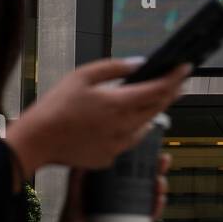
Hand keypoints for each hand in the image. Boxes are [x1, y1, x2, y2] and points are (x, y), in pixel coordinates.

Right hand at [7, 59, 189, 175]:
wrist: (38, 140)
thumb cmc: (55, 107)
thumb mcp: (82, 75)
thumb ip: (114, 68)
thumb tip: (138, 64)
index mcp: (118, 103)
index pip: (158, 89)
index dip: (175, 78)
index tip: (185, 69)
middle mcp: (124, 126)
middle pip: (157, 108)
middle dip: (171, 93)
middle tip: (178, 82)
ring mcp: (118, 144)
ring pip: (146, 126)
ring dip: (153, 112)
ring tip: (154, 100)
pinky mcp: (110, 157)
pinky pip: (129, 141)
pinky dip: (133, 129)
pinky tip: (128, 122)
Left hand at [37, 153, 170, 221]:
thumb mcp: (73, 195)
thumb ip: (77, 176)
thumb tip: (83, 155)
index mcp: (109, 187)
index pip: (129, 168)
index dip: (140, 157)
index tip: (148, 146)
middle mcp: (121, 198)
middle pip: (144, 180)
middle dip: (156, 169)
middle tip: (162, 160)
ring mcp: (129, 213)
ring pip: (150, 197)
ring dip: (159, 187)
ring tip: (159, 181)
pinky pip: (149, 217)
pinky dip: (156, 208)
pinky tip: (158, 200)